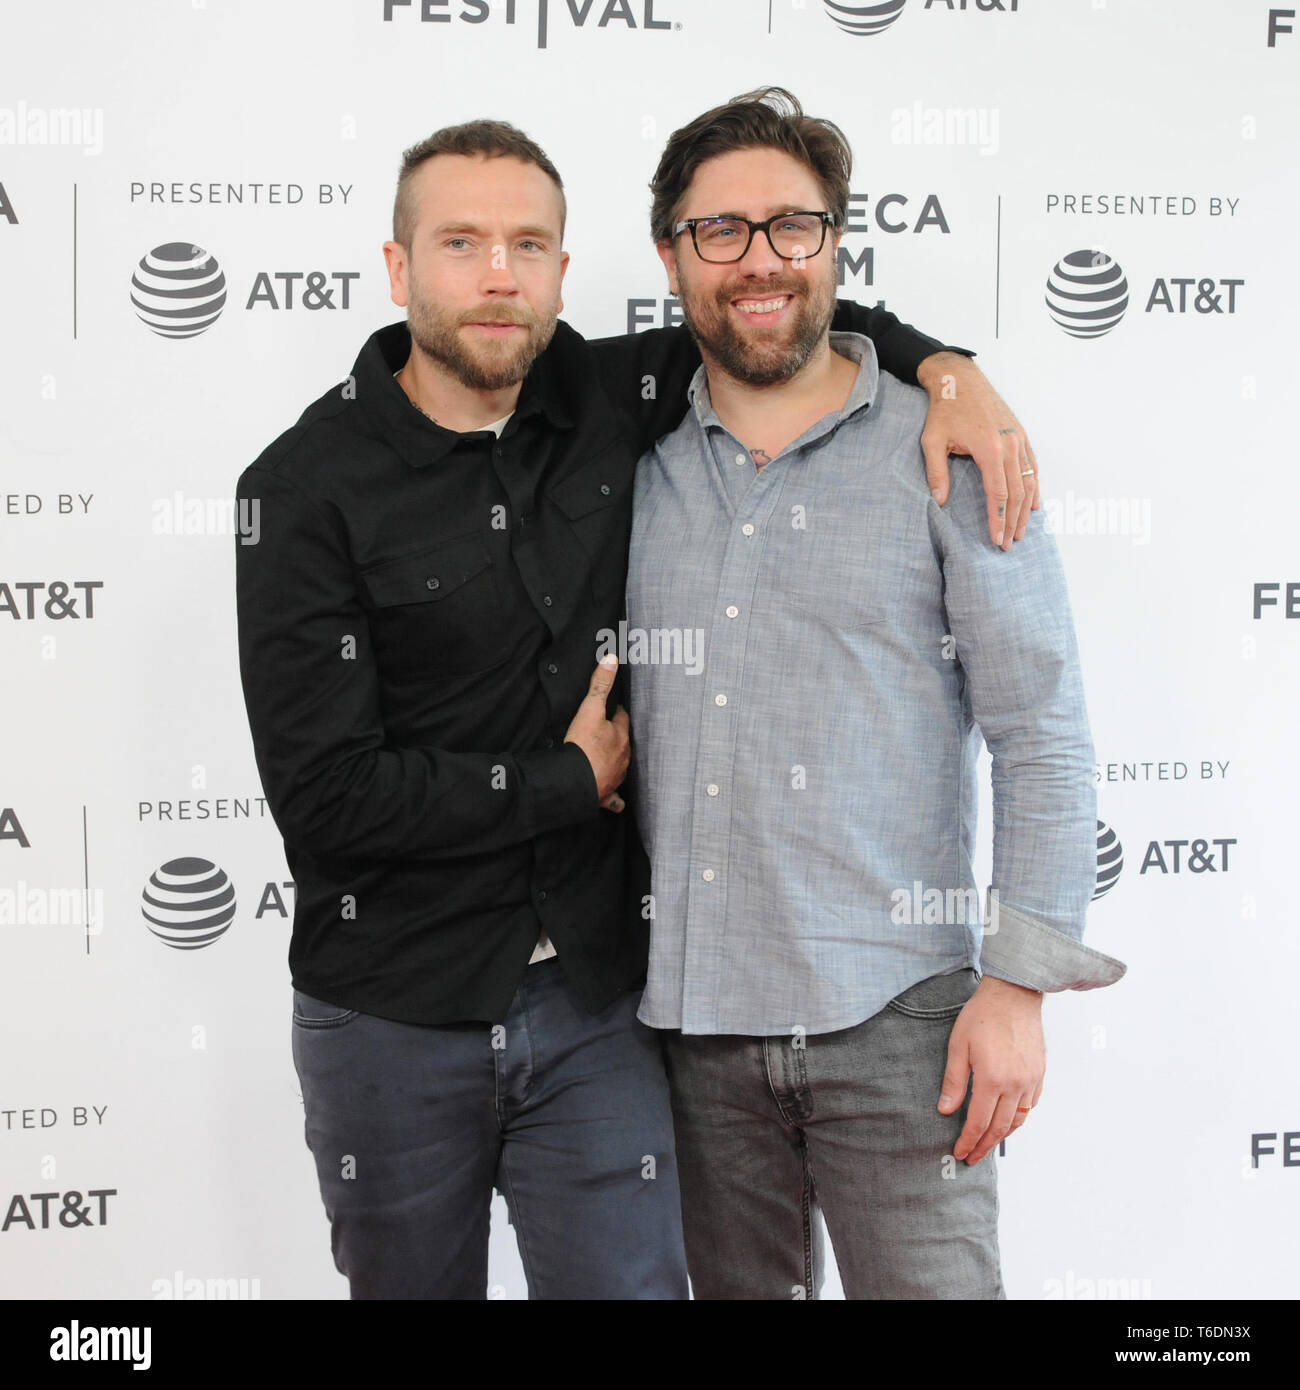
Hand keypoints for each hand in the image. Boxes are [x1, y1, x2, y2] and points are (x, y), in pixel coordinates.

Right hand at [563, 654, 629, 808]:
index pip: (623, 719)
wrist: (575, 781)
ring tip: (611, 759)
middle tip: (611, 732)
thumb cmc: (583, 746)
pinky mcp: (606, 795)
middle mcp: (623, 757)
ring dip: (618, 763)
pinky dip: (615, 798)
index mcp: (620, 736)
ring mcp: (616, 777)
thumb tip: (611, 659)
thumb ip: (600, 685)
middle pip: (624, 743)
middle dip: (619, 737)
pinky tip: (615, 799)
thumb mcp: (590, 709)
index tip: (615, 709)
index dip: (618, 712)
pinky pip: (615, 799)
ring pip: (622, 768)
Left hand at [916, 351, 1040, 551]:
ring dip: (1027, 509)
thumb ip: (936, 472)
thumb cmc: (944, 410)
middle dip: (1013, 521)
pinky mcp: (1021, 434)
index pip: (998, 493)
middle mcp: (1010, 445)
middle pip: (1017, 492)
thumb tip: (939, 501)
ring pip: (1029, 480)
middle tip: (1008, 544)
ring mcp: (1019, 438)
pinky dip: (1035, 487)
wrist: (960, 379)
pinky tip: (1034, 504)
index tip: (996, 539)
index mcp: (989, 448)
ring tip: (1021, 531)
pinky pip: (1033, 465)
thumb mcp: (932, 441)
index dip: (998, 519)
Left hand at [937, 974, 1044, 1164]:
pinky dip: (1019, 1118)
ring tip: (989, 1144)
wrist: (1013, 995)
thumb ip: (954, 1081)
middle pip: (1000, 1128)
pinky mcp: (1039, 1073)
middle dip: (984, 1145)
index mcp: (992, 1079)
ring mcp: (1030, 1080)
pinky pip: (1031, 1105)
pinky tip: (1009, 1120)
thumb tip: (946, 1110)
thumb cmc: (982, 1016)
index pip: (979, 1122)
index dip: (969, 1141)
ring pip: (1018, 1120)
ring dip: (1003, 1136)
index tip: (960, 1152)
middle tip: (973, 1157)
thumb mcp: (958, 1046)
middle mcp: (1015, 1085)